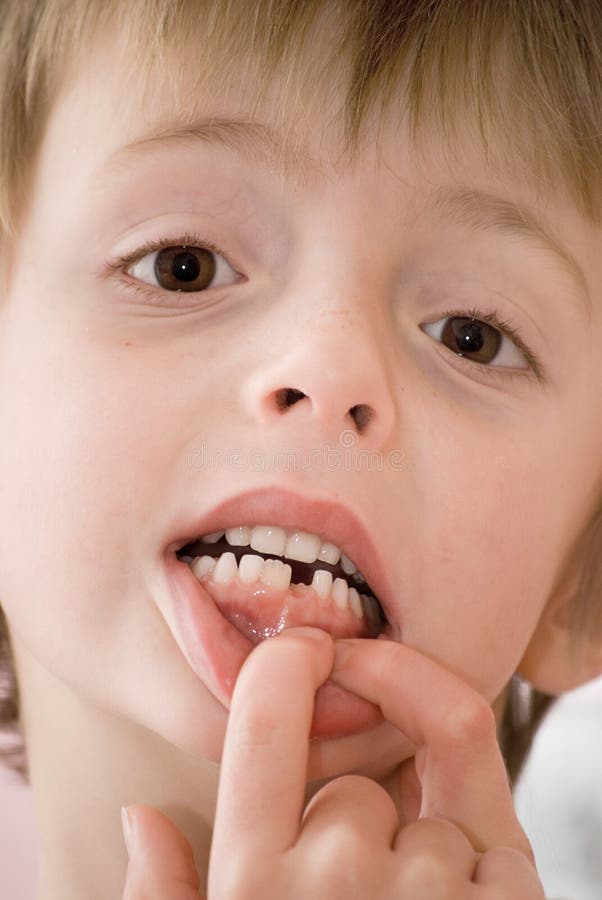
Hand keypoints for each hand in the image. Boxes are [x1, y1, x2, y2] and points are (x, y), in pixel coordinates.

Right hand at [121, 627, 544, 897]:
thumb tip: (139, 815)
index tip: (309, 650)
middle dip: (358, 827)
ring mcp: (422, 898)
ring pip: (426, 814)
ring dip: (420, 856)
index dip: (292, 663)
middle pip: (357, 784)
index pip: (263, 721)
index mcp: (250, 885)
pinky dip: (480, 865)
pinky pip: (490, 835)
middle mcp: (333, 880)